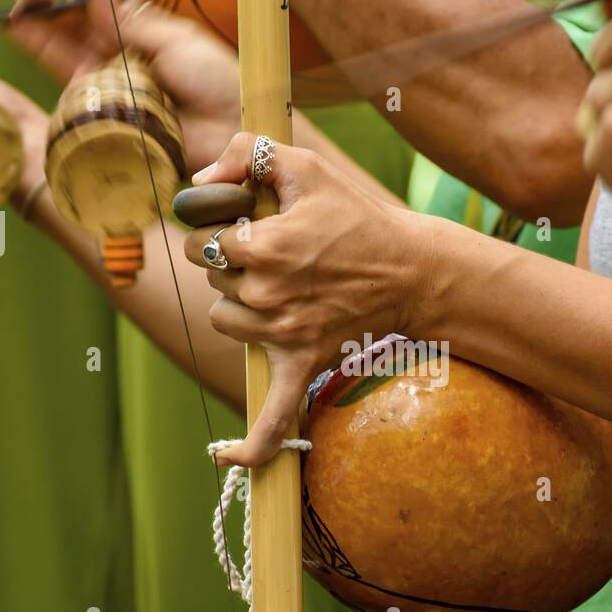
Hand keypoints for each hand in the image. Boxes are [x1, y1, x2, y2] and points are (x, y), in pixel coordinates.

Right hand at [7, 0, 242, 169]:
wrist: (232, 127)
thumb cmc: (217, 81)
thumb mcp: (174, 40)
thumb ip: (129, 19)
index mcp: (141, 40)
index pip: (99, 15)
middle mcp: (121, 65)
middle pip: (75, 35)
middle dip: (49, 11)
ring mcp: (112, 93)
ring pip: (68, 60)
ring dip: (42, 35)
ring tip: (20, 11)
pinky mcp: (107, 121)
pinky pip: (75, 96)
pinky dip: (54, 75)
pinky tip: (36, 46)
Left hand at [183, 133, 428, 466]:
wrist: (412, 271)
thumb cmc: (358, 216)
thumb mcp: (306, 165)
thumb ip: (248, 154)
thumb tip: (199, 180)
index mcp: (265, 247)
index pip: (201, 243)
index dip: (219, 229)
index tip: (248, 222)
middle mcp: (269, 296)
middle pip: (211, 282)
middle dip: (232, 263)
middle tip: (277, 251)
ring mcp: (284, 336)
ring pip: (223, 322)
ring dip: (238, 306)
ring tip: (279, 288)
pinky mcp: (302, 366)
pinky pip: (272, 419)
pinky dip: (249, 446)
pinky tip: (221, 458)